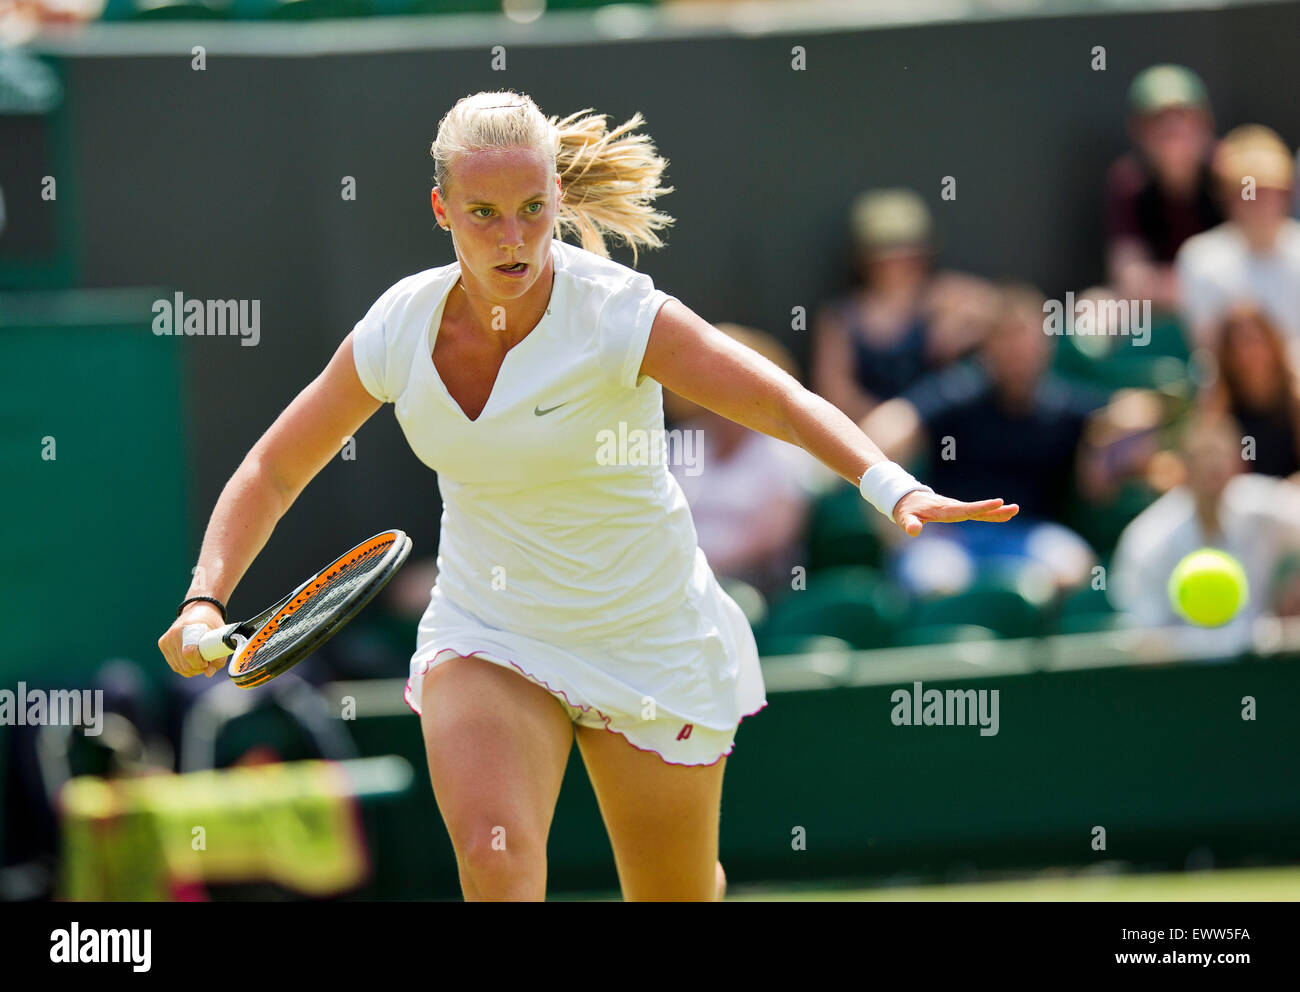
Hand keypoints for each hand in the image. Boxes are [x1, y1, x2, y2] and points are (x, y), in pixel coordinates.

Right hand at [157, 602, 227, 678]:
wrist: (198, 609)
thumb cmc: (212, 624)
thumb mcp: (220, 637)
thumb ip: (218, 657)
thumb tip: (208, 674)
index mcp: (190, 627)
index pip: (189, 652)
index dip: (199, 662)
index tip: (207, 661)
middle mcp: (175, 633)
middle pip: (184, 664)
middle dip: (198, 668)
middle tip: (207, 663)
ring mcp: (167, 639)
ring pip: (178, 667)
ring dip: (192, 669)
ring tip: (201, 661)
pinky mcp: (162, 644)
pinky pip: (174, 665)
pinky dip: (184, 667)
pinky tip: (192, 661)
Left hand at [892, 491, 1018, 536]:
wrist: (906, 498)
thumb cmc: (906, 510)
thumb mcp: (904, 518)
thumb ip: (909, 524)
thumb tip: (913, 530)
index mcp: (943, 510)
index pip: (965, 510)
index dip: (981, 507)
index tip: (998, 502)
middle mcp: (952, 507)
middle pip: (976, 510)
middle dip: (995, 510)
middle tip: (1014, 508)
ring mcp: (956, 507)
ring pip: (978, 510)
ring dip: (996, 511)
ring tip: (1014, 510)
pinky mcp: (957, 509)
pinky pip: (976, 512)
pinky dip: (989, 513)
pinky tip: (1003, 515)